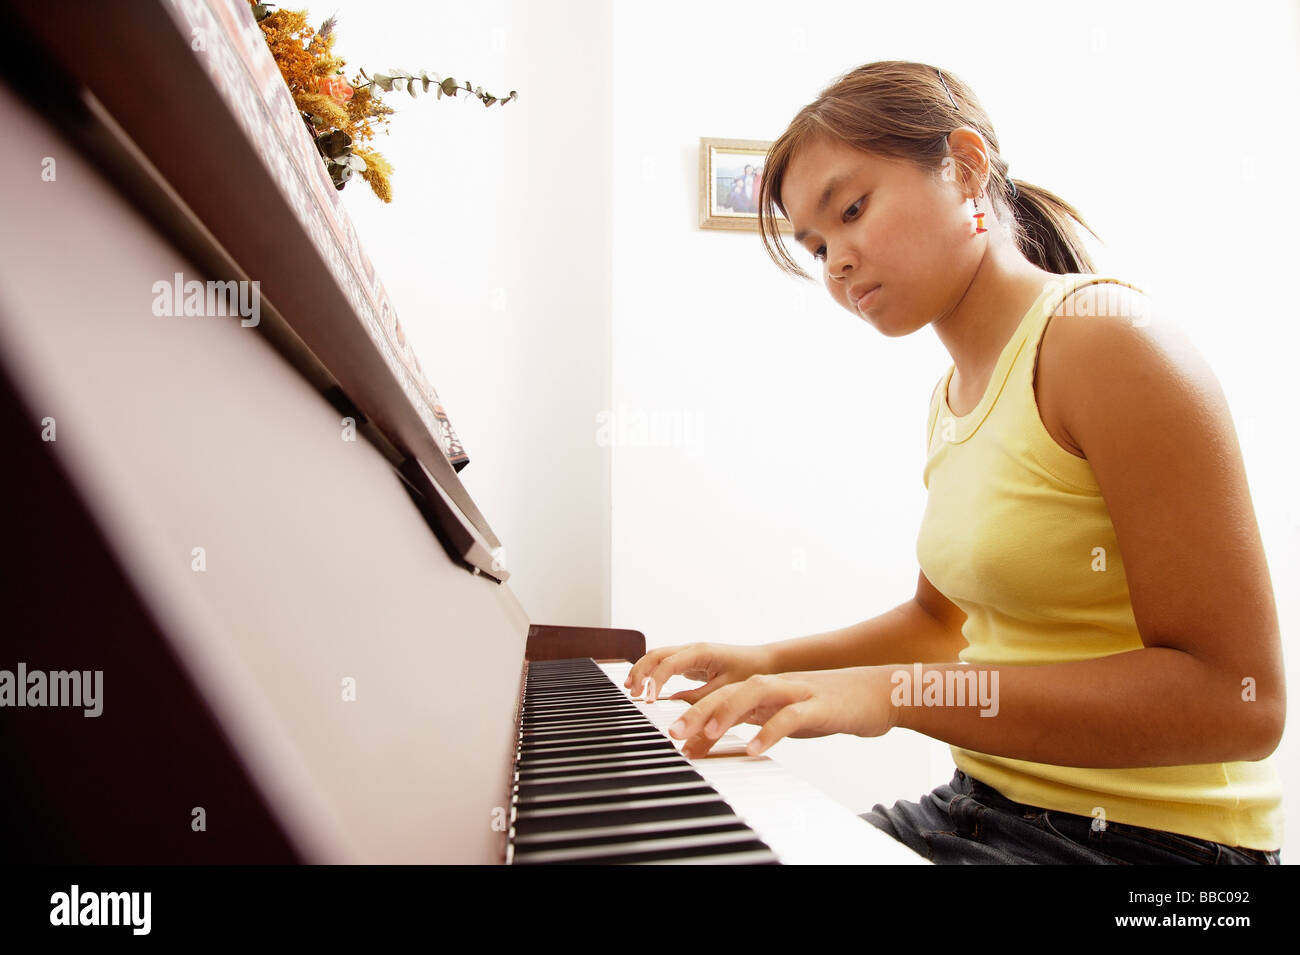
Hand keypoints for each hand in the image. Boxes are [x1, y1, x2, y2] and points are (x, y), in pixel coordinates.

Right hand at [624, 643, 772, 703]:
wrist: (767, 664)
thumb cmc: (752, 672)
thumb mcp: (726, 689)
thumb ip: (700, 698)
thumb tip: (674, 707)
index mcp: (700, 652)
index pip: (667, 664)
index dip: (655, 681)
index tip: (648, 700)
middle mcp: (692, 649)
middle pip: (656, 655)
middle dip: (641, 671)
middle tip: (633, 693)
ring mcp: (691, 654)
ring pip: (658, 657)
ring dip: (643, 670)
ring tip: (632, 689)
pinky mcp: (692, 662)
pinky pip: (666, 664)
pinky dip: (653, 673)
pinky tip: (647, 688)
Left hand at [666, 667, 899, 758]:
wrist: (877, 691)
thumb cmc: (827, 707)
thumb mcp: (782, 717)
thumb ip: (749, 724)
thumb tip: (708, 742)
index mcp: (765, 688)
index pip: (721, 694)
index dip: (693, 710)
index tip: (670, 733)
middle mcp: (776, 685)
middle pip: (731, 690)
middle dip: (699, 710)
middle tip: (674, 734)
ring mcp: (797, 691)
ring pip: (756, 693)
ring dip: (729, 712)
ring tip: (707, 734)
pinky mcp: (820, 705)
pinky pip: (791, 716)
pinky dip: (771, 731)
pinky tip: (756, 749)